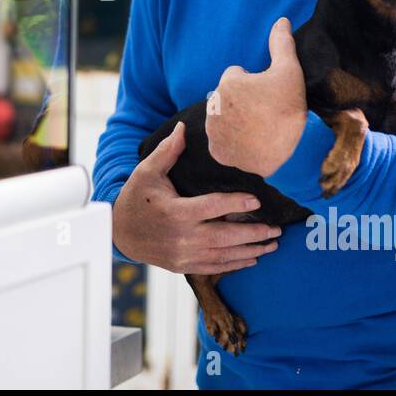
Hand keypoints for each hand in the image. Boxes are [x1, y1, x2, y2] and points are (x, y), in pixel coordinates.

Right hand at [113, 121, 282, 273]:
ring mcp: (183, 255)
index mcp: (176, 212)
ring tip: (273, 245)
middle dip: (254, 233)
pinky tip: (252, 258)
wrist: (119, 232)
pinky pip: (214, 267)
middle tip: (277, 229)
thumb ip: (168, 151)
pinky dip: (235, 265)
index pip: (214, 207)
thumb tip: (183, 127)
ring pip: (224, 256)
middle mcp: (182, 237)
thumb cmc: (135, 198)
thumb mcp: (147, 171)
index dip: (237, 203)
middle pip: (226, 237)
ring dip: (251, 251)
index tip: (257, 200)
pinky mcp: (183, 266)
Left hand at [204, 16, 308, 175]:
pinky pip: (221, 141)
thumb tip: (281, 20)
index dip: (254, 84)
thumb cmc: (290, 108)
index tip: (267, 96)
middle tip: (264, 114)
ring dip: (235, 121)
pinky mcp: (217, 151)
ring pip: (223, 118)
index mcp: (228, 82)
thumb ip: (282, 43)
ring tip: (259, 129)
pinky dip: (231, 142)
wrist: (292, 151)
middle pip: (228, 98)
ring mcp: (214, 130)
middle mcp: (214, 106)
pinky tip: (250, 143)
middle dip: (242, 102)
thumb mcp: (290, 71)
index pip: (236, 76)